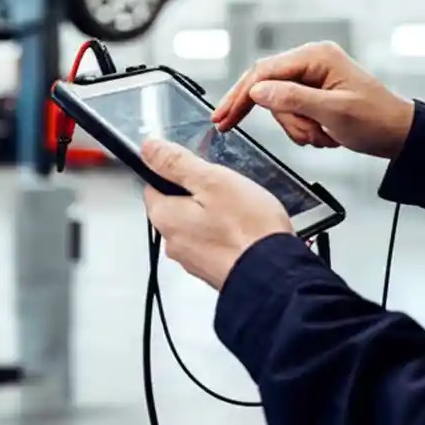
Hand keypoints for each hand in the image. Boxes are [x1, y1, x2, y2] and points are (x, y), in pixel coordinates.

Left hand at [142, 138, 291, 289]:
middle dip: (198, 194)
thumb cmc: (247, 230)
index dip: (175, 172)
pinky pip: (214, 243)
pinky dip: (227, 234)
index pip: (153, 184)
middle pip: (176, 205)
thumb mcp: (211, 181)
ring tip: (241, 211)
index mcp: (165, 217)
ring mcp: (194, 260)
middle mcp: (173, 242)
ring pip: (197, 225)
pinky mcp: (214, 270)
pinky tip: (247, 230)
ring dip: (214, 215)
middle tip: (226, 189)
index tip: (198, 169)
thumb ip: (176, 163)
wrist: (276, 276)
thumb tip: (148, 148)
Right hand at [212, 41, 414, 159]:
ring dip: (296, 127)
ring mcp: (313, 77)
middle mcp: (311, 61)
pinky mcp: (315, 93)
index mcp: (316, 56)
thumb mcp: (333, 111)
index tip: (223, 117)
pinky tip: (324, 135)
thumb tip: (257, 90)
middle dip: (274, 115)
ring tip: (321, 137)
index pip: (264, 72)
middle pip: (268, 87)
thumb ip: (293, 99)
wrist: (400, 134)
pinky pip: (292, 112)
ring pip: (280, 105)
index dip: (240, 95)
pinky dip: (303, 129)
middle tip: (232, 129)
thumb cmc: (376, 119)